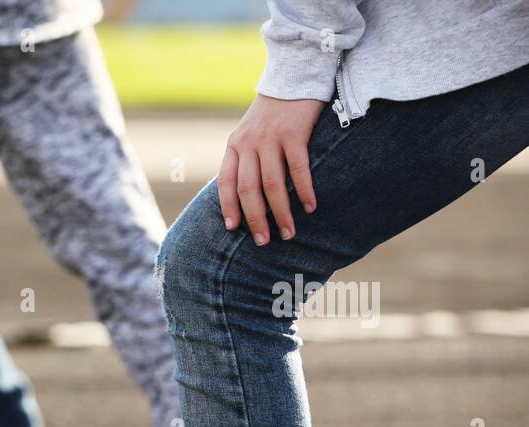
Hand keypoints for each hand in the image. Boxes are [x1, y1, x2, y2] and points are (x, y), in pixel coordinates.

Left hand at [218, 95, 323, 244]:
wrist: (294, 75)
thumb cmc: (273, 112)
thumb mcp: (249, 133)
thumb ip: (244, 159)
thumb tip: (243, 195)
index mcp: (235, 146)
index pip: (226, 183)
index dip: (228, 208)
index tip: (233, 229)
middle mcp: (249, 144)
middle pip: (248, 190)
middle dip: (256, 219)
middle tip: (264, 241)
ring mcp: (271, 138)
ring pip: (272, 185)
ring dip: (281, 213)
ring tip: (289, 233)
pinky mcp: (295, 133)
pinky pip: (298, 169)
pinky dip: (303, 191)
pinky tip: (310, 207)